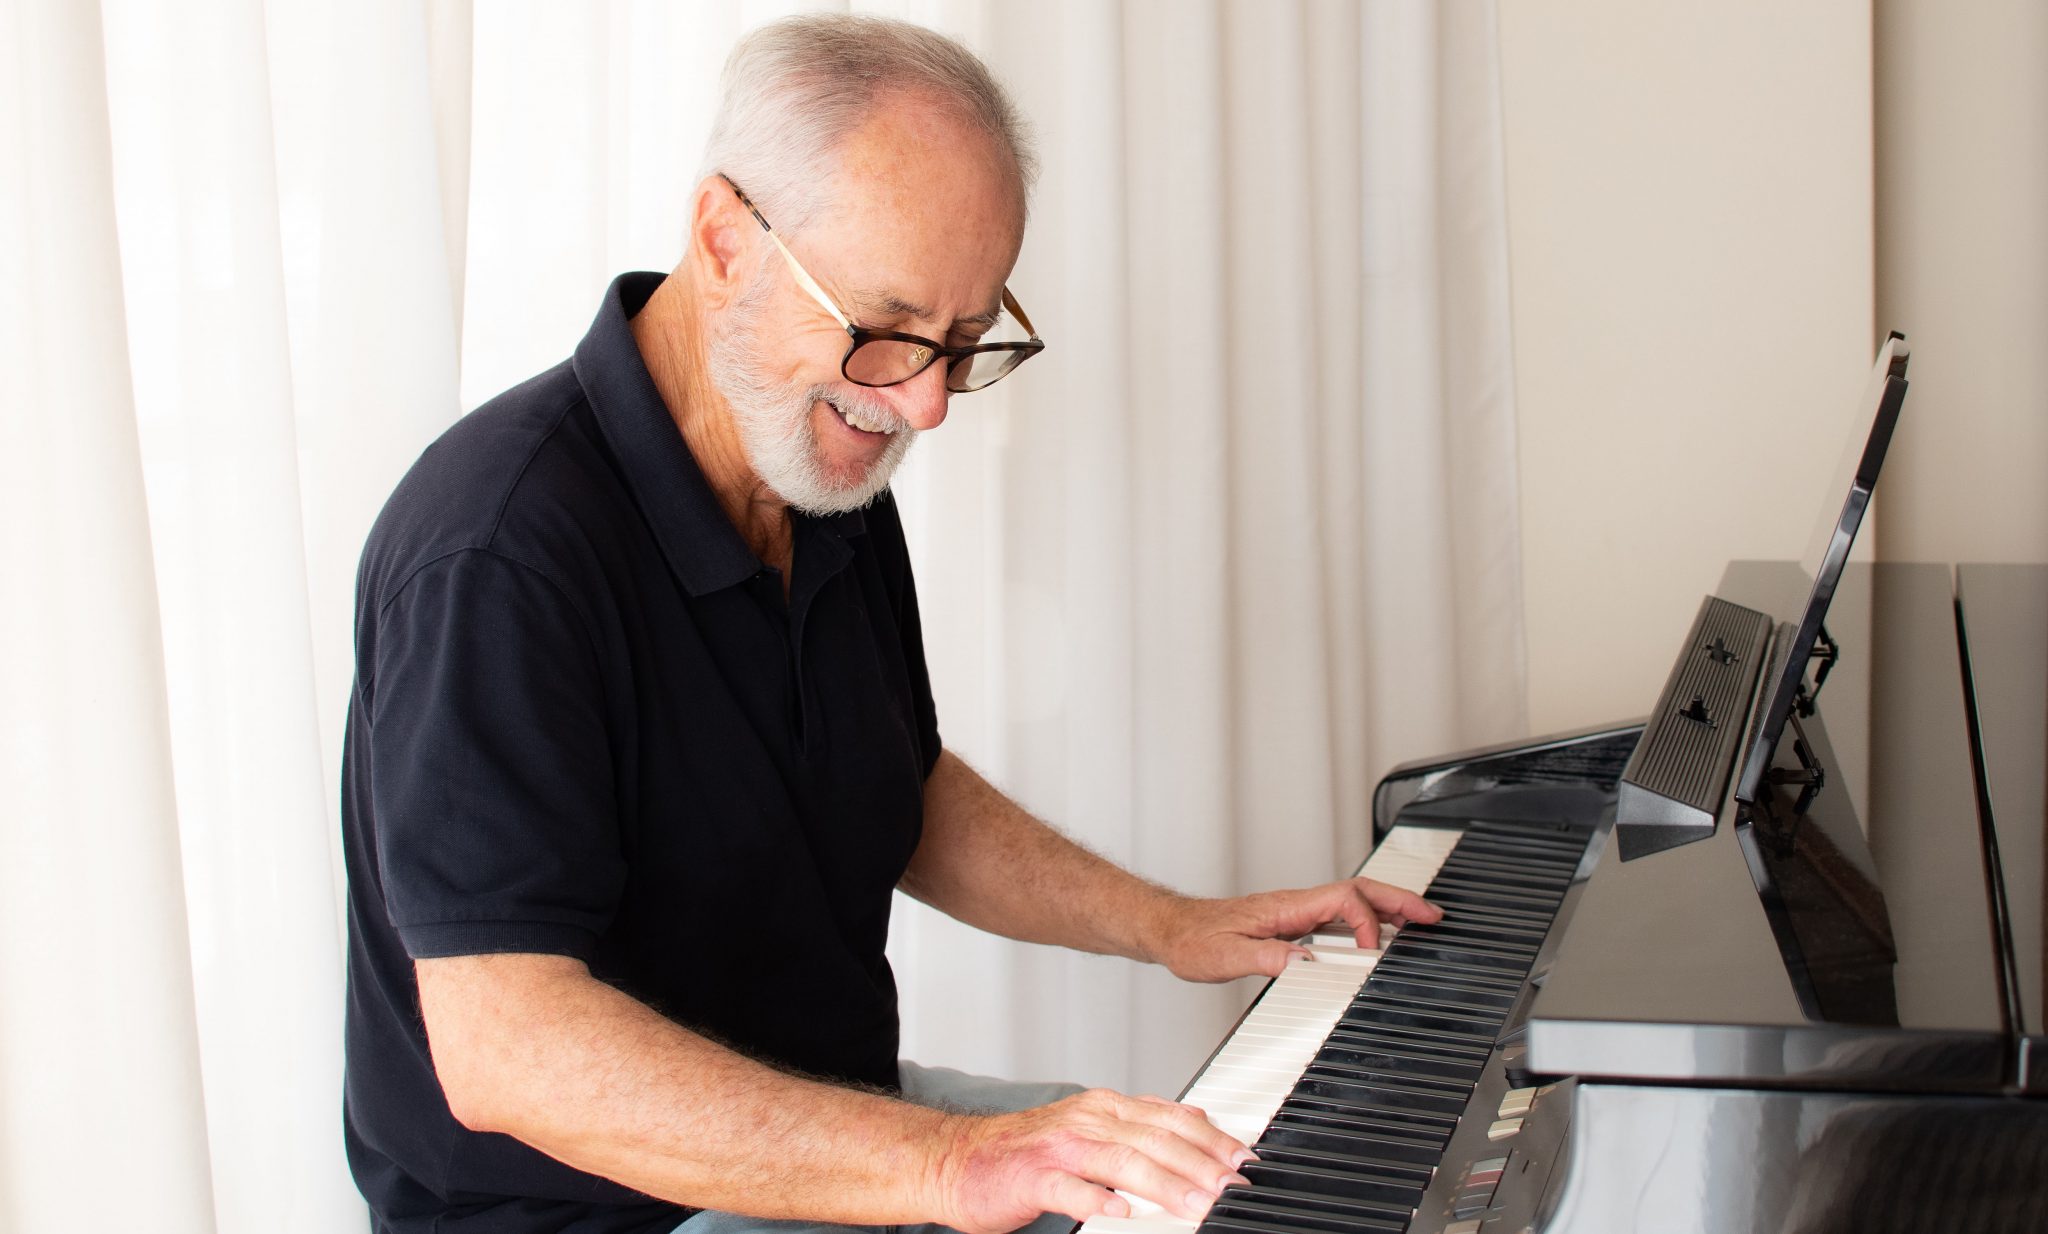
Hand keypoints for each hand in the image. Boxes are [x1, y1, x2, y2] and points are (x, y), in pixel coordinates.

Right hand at [928, 1088, 1252, 1233]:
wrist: (957, 1160)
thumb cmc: (1025, 1153)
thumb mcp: (1088, 1129)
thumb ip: (1138, 1128)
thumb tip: (1198, 1126)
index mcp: (1103, 1108)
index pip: (1169, 1117)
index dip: (1210, 1139)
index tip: (1243, 1160)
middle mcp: (1085, 1121)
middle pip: (1154, 1139)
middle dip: (1200, 1165)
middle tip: (1233, 1187)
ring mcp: (1058, 1148)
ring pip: (1121, 1160)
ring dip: (1164, 1183)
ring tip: (1197, 1204)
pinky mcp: (1032, 1177)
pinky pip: (1071, 1187)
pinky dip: (1098, 1199)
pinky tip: (1123, 1212)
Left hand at [1151, 879, 1442, 982]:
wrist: (1171, 931)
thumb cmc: (1193, 941)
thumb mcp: (1225, 957)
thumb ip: (1267, 958)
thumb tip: (1306, 963)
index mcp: (1285, 907)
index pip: (1342, 900)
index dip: (1367, 922)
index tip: (1374, 952)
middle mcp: (1294, 905)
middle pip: (1359, 892)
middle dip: (1399, 901)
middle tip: (1433, 915)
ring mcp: (1294, 912)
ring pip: (1352, 901)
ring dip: (1389, 909)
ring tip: (1420, 921)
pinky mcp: (1291, 923)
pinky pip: (1339, 915)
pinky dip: (1367, 920)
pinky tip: (1378, 935)